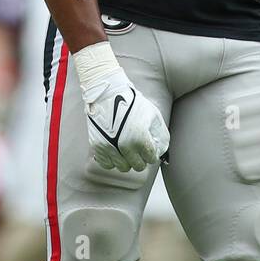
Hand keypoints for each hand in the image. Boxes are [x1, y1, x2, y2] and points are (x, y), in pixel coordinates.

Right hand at [74, 42, 168, 172]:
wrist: (108, 92)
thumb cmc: (132, 102)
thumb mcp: (153, 114)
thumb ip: (161, 134)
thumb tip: (161, 150)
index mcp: (140, 137)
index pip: (151, 159)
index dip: (152, 154)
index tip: (149, 148)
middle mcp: (125, 145)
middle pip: (138, 166)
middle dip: (141, 159)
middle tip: (138, 148)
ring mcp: (110, 147)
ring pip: (123, 168)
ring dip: (127, 160)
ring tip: (126, 148)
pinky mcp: (97, 146)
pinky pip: (107, 164)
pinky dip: (112, 160)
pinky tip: (115, 149)